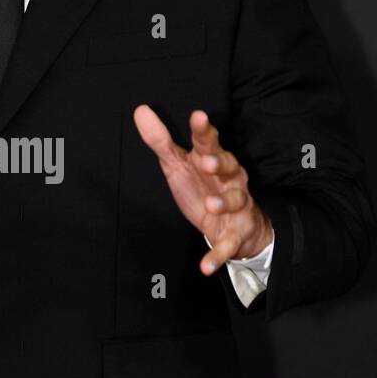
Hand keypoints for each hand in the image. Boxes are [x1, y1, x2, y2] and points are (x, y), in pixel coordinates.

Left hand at [133, 105, 272, 275]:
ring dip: (224, 202)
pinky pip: (228, 245)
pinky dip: (217, 256)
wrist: (234, 225)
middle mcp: (229, 179)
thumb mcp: (178, 164)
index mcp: (213, 160)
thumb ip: (160, 140)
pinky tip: (205, 266)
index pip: (209, 141)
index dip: (204, 130)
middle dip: (219, 163)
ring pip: (235, 200)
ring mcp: (236, 206)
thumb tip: (140, 111)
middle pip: (229, 166)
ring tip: (212, 205)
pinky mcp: (235, 234)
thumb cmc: (203, 185)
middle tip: (207, 162)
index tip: (198, 116)